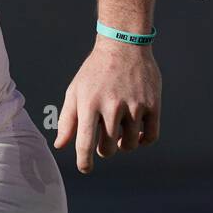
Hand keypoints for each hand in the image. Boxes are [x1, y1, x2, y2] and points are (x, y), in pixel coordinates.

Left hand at [54, 35, 161, 172]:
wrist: (123, 45)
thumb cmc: (95, 72)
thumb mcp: (76, 91)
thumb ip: (68, 120)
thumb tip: (60, 146)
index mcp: (89, 103)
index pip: (85, 143)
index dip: (84, 162)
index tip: (85, 168)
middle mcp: (112, 106)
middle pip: (108, 149)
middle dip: (105, 150)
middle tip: (105, 141)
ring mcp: (134, 105)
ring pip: (130, 145)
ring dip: (124, 145)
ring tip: (121, 133)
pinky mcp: (152, 104)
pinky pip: (150, 136)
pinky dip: (144, 141)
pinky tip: (138, 133)